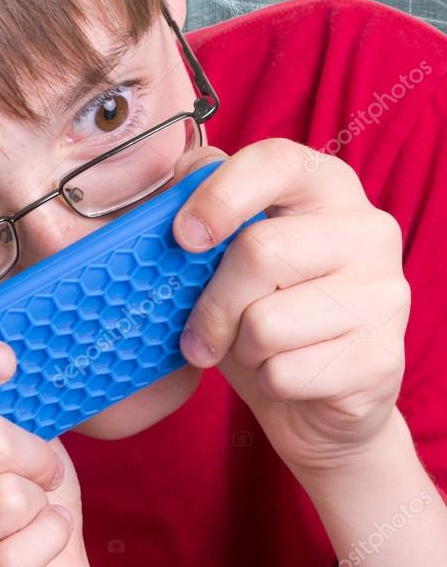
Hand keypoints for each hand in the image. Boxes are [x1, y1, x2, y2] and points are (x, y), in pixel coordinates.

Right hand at [0, 339, 99, 566]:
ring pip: (9, 498)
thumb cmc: (17, 495)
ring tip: (34, 511)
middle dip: (35, 452)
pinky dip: (52, 537)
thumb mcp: (5, 434)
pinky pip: (19, 552)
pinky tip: (42, 540)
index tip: (6, 360)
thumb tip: (9, 354)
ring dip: (42, 500)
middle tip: (40, 470)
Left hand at [171, 139, 410, 475]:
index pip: (275, 162)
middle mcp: (369, 230)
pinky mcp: (382, 359)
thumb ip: (204, 209)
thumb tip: (181, 175)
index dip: (219, 196)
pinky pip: (284, 373)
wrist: (315, 404)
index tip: (183, 237)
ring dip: (240, 351)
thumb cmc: (262, 316)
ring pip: (265, 323)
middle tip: (198, 337)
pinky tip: (286, 378)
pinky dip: (266, 384)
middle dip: (211, 306)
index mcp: (328, 188)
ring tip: (258, 353)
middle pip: (258, 252)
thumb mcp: (225, 259)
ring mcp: (385, 295)